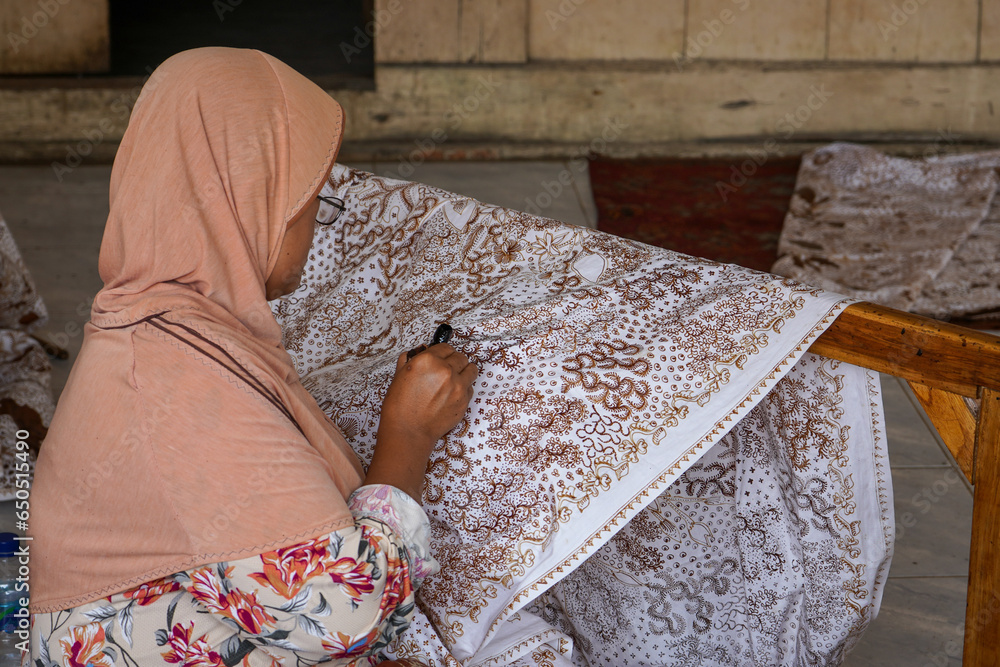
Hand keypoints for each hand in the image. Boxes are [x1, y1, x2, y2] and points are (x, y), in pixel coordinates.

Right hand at [365, 343, 477, 499]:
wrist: (408, 432)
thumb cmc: (400, 407)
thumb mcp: (400, 376)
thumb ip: (412, 359)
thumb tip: (420, 350)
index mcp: (427, 360)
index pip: (445, 347)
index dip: (443, 352)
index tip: (442, 357)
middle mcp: (445, 370)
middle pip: (460, 357)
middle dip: (454, 362)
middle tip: (447, 370)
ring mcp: (457, 386)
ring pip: (471, 369)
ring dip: (464, 372)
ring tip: (455, 379)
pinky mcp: (464, 400)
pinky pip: (471, 387)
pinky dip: (464, 388)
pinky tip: (452, 394)